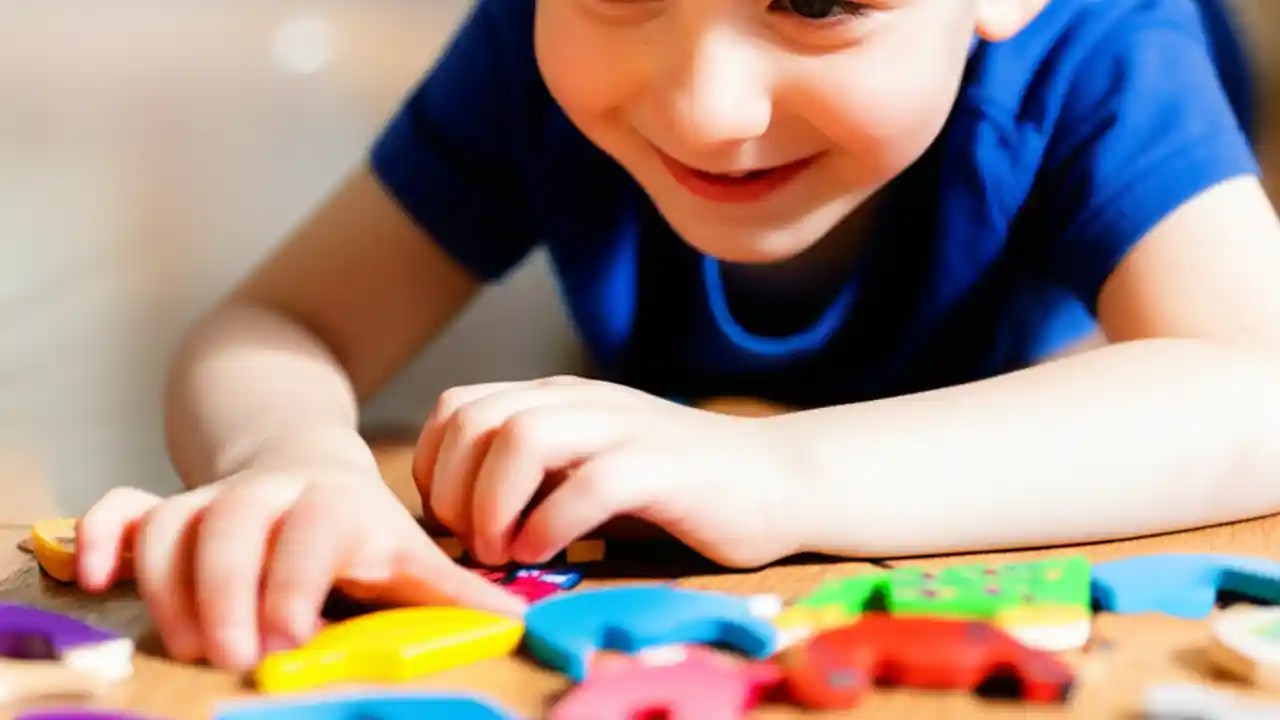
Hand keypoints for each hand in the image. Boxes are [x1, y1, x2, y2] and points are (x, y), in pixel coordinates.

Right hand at [76, 457, 525, 670]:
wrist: (309, 465)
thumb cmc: (360, 527)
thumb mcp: (408, 551)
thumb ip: (449, 591)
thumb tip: (518, 624)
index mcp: (334, 504)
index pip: (314, 528)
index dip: (297, 577)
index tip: (293, 638)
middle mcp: (268, 494)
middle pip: (233, 523)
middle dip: (227, 590)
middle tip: (234, 657)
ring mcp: (213, 496)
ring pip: (174, 523)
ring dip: (170, 585)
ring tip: (187, 647)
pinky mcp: (167, 506)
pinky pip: (122, 508)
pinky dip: (100, 534)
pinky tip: (97, 576)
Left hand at [413, 375, 803, 569]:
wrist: (777, 478)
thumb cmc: (676, 488)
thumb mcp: (589, 472)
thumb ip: (533, 481)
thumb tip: (460, 524)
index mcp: (558, 399)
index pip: (459, 408)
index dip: (434, 468)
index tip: (450, 521)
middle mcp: (582, 401)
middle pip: (476, 419)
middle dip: (454, 489)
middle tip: (473, 543)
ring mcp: (623, 427)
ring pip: (522, 437)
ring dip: (493, 503)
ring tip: (503, 550)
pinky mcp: (663, 466)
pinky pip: (588, 484)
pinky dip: (550, 525)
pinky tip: (548, 553)